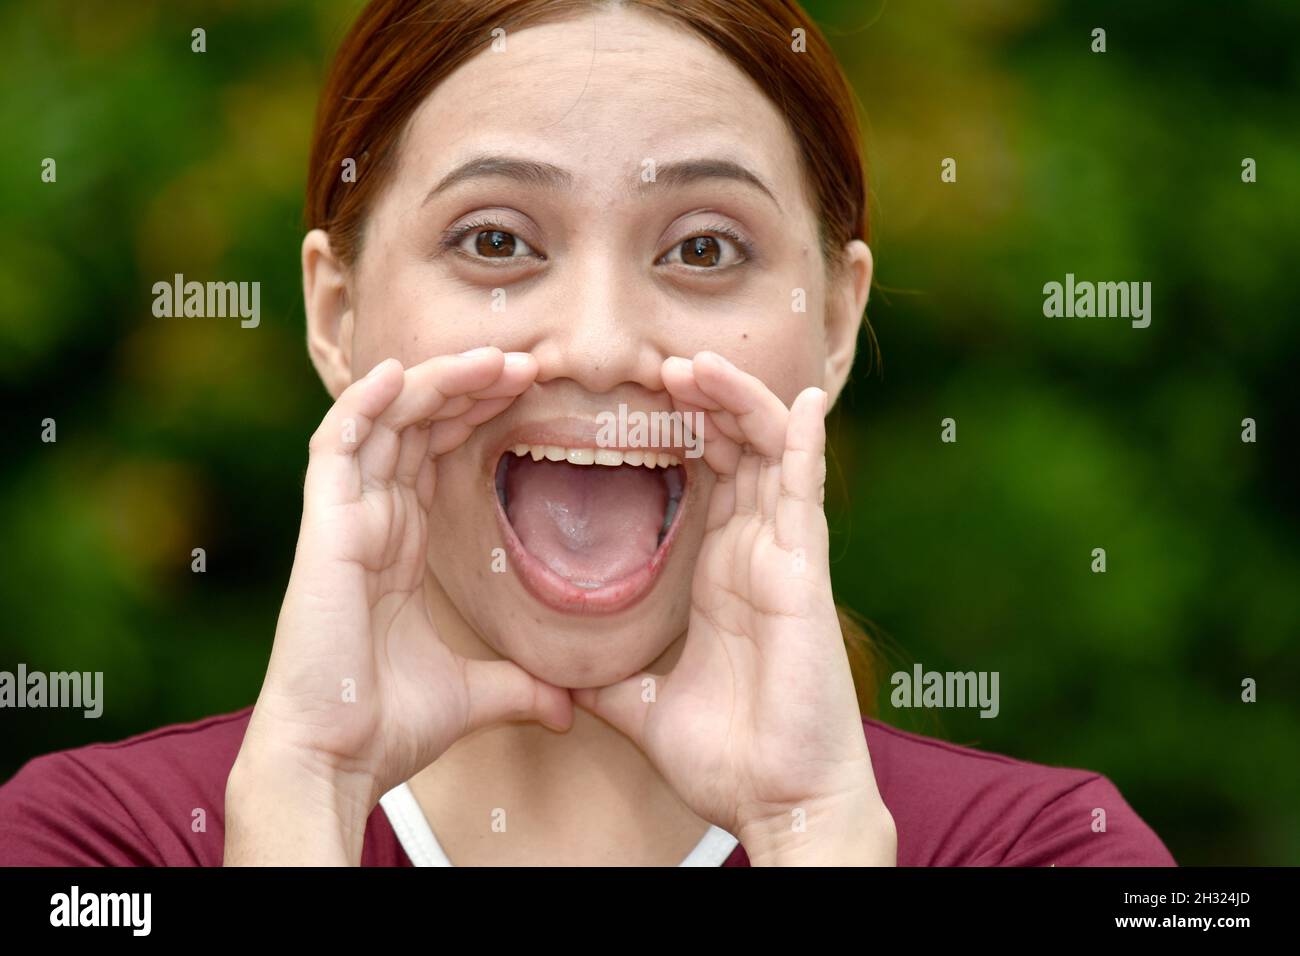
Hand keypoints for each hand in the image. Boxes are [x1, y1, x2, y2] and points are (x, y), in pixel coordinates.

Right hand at [228, 347, 572, 862]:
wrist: (335, 761)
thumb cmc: (385, 727)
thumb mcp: (474, 695)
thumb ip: (518, 688)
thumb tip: (570, 708)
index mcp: (396, 548)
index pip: (435, 455)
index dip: (476, 416)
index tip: (532, 391)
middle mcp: (370, 524)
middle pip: (416, 427)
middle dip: (468, 387)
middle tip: (528, 361)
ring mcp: (344, 521)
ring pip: (385, 423)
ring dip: (436, 383)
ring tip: (495, 358)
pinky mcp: (324, 529)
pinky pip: (335, 446)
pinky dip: (364, 404)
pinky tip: (402, 372)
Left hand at [571, 351, 894, 864]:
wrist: (780, 804)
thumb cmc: (730, 758)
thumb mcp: (646, 706)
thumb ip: (610, 682)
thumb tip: (558, 678)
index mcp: (719, 573)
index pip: (700, 477)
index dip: (671, 431)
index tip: (625, 398)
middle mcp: (754, 553)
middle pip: (733, 447)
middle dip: (698, 398)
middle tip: (655, 363)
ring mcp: (783, 557)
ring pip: (767, 451)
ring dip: (734, 401)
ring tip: (691, 364)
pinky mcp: (804, 572)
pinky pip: (807, 491)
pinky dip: (805, 442)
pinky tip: (799, 402)